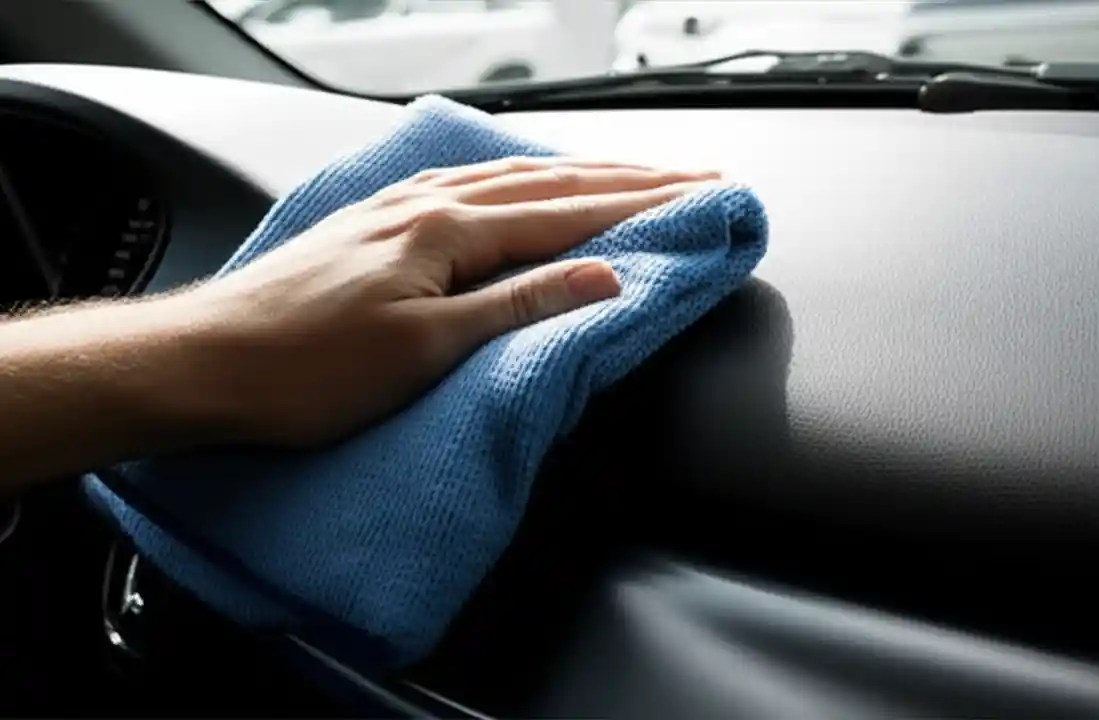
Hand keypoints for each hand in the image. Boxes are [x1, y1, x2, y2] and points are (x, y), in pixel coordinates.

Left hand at [175, 157, 717, 446]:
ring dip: (579, 173)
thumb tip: (603, 277)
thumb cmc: (308, 369)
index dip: (642, 204)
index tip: (700, 195)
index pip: (569, 213)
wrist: (207, 362)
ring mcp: (398, 207)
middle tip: (691, 176)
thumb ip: (519, 303)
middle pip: (549, 181)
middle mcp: (426, 204)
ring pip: (510, 176)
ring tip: (630, 173)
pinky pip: (470, 183)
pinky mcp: (376, 222)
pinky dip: (520, 179)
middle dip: (627, 178)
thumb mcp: (427, 348)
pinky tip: (524, 179)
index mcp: (447, 231)